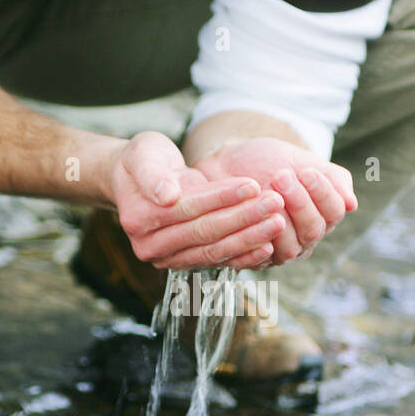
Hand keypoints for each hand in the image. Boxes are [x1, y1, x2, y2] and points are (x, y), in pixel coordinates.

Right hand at [108, 131, 286, 270]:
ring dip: (249, 237)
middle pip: (205, 233)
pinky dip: (243, 256)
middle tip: (275, 203)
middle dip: (243, 218)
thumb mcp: (142, 155)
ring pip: (214, 250)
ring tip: (277, 222)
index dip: (222, 197)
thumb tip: (166, 195)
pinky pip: (217, 261)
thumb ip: (151, 174)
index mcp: (138, 219)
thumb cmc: (143, 161)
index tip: (252, 185)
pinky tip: (267, 247)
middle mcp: (150, 246)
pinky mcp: (185, 261)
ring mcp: (168, 258)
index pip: (189, 209)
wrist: (137, 180)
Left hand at [191, 137, 357, 264]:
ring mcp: (279, 251)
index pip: (334, 212)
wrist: (226, 165)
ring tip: (264, 193)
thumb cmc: (266, 162)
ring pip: (290, 247)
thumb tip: (351, 204)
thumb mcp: (301, 160)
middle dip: (299, 202)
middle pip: (313, 230)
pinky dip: (256, 240)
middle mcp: (305, 238)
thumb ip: (330, 178)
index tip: (305, 172)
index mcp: (322, 215)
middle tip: (280, 176)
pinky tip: (251, 218)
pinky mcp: (253, 259)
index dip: (322, 193)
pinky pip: (258, 258)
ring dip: (278, 220)